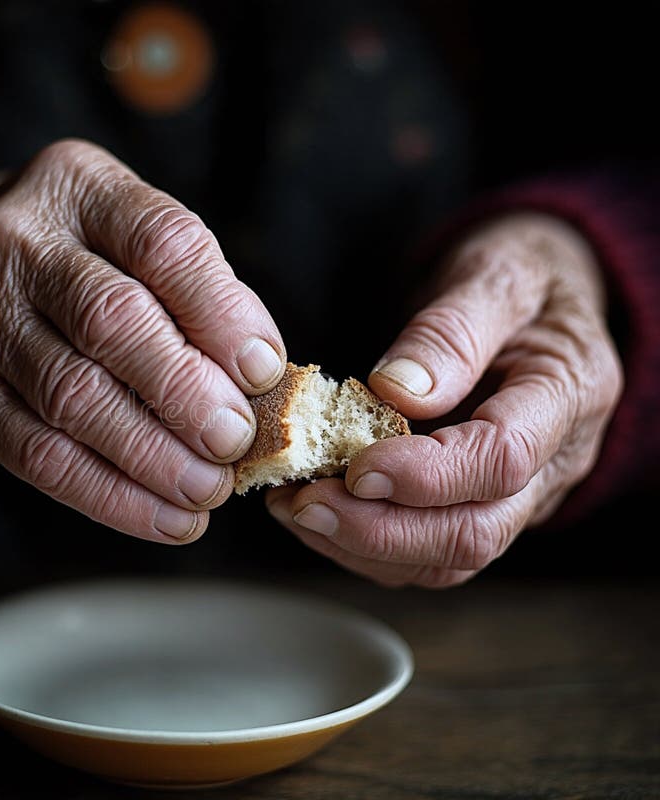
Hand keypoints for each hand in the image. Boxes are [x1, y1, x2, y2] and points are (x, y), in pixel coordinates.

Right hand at [0, 139, 284, 542]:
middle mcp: (17, 242)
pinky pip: (41, 456)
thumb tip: (260, 376)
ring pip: (76, 398)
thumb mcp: (119, 240)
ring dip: (155, 458)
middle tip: (235, 440)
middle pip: (113, 321)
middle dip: (186, 392)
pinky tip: (167, 517)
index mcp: (80, 188)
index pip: (163, 242)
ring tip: (209, 489)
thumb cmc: (65, 263)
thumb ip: (192, 292)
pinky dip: (113, 497)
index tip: (264, 370)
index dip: (222, 312)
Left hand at [266, 213, 621, 585]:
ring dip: (362, 546)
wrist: (538, 305)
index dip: (426, 474)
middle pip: (474, 532)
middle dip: (380, 530)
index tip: (356, 466)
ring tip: (295, 508)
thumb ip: (451, 332)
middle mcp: (552, 462)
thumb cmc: (522, 280)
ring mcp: (519, 494)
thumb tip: (396, 391)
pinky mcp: (480, 505)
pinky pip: (427, 552)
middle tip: (304, 503)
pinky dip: (365, 546)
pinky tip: (317, 514)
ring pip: (446, 559)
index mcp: (567, 393)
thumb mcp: (496, 275)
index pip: (503, 458)